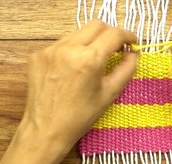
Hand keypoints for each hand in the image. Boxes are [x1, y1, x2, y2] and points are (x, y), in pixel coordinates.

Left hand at [21, 20, 136, 156]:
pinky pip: (61, 44)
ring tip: (93, 59)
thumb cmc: (80, 117)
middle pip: (96, 25)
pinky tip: (73, 67)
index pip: (113, 34)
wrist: (45, 130)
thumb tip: (133, 54)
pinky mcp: (38, 55)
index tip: (132, 42)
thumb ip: (126, 70)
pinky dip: (73, 50)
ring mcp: (50, 50)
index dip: (127, 36)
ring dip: (90, 41)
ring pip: (78, 33)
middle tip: (115, 48)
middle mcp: (68, 49)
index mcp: (89, 60)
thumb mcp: (109, 94)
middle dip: (110, 34)